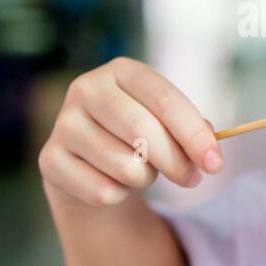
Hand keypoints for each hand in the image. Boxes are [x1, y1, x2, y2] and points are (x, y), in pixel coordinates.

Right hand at [38, 57, 222, 205]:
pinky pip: (103, 191)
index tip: (216, 163)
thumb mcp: (165, 123)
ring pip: (125, 166)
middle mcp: (86, 88)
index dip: (194, 134)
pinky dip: (119, 195)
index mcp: (121, 70)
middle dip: (177, 163)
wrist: (87, 161)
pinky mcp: (50, 159)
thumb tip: (209, 151)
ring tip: (140, 170)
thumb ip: (190, 131)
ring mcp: (63, 123)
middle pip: (144, 131)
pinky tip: (111, 181)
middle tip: (192, 179)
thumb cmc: (136, 136)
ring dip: (145, 178)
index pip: (164, 99)